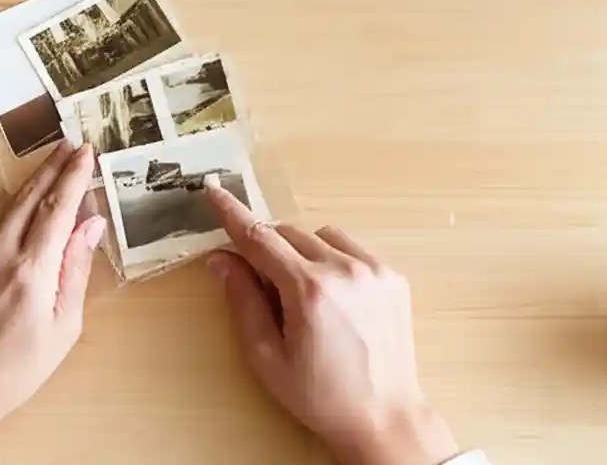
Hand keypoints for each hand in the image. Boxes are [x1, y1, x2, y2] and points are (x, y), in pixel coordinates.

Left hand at [0, 142, 105, 464]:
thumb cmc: (16, 369)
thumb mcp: (63, 327)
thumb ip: (76, 270)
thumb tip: (92, 225)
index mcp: (32, 271)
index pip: (58, 209)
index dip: (75, 177)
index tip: (87, 153)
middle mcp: (0, 253)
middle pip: (31, 196)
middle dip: (54, 167)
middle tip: (73, 143)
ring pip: (6, 202)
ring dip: (32, 179)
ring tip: (53, 159)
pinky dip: (8, 199)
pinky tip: (19, 193)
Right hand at [204, 178, 459, 464]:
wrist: (383, 415)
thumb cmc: (320, 395)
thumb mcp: (267, 356)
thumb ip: (242, 301)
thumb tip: (222, 259)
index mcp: (308, 290)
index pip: (259, 238)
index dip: (232, 214)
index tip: (214, 192)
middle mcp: (345, 270)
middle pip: (289, 233)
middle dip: (269, 251)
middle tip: (266, 290)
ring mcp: (374, 270)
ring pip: (321, 235)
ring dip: (302, 253)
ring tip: (304, 296)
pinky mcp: (393, 276)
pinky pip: (352, 248)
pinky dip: (333, 259)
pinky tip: (333, 296)